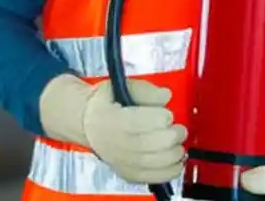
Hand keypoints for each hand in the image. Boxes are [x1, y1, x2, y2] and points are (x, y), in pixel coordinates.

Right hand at [38, 74, 185, 184]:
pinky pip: (157, 177)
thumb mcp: (119, 87)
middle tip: (176, 128)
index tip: (166, 114)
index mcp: (115, 119)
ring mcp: (125, 162)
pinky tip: (176, 159)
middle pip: (159, 143)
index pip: (149, 122)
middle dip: (175, 134)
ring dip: (177, 151)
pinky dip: (173, 169)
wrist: (87, 125)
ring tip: (176, 142)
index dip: (164, 117)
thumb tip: (165, 96)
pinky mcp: (130, 174)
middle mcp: (119, 144)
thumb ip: (144, 90)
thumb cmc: (105, 105)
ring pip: (161, 161)